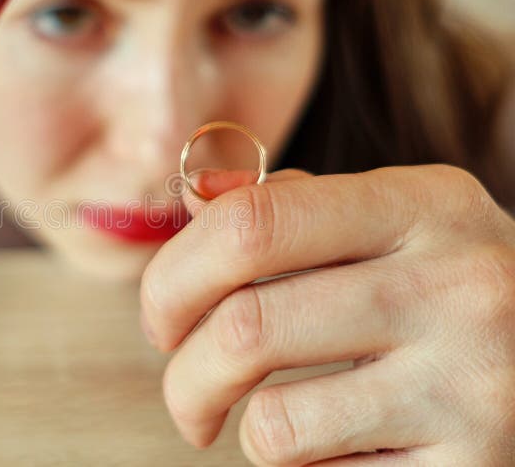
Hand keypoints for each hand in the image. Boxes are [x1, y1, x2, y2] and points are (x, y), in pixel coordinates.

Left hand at [140, 165, 514, 464]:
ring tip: (265, 420)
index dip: (173, 275)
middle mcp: (459, 287)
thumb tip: (193, 194)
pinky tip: (333, 444)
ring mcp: (472, 385)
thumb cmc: (443, 288)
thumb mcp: (393, 223)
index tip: (163, 318)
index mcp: (424, 205)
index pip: (252, 223)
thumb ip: (294, 207)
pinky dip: (300, 466)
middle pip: (246, 327)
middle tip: (184, 386)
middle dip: (181, 371)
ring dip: (238, 428)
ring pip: (274, 423)